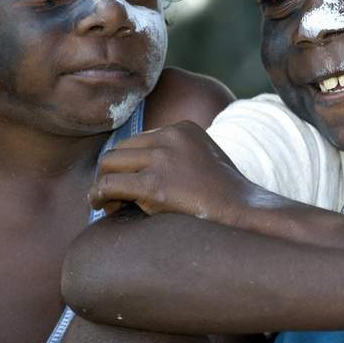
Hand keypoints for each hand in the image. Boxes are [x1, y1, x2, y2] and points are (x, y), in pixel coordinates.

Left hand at [90, 121, 267, 226]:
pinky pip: (109, 184)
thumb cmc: (225, 197)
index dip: (129, 165)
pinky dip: (99, 196)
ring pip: (109, 163)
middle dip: (113, 173)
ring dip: (103, 184)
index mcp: (181, 129)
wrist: (244, 214)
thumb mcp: (201, 162)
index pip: (139, 141)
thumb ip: (174, 158)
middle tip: (113, 198)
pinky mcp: (154, 184)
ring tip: (108, 205)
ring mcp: (161, 159)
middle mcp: (169, 137)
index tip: (128, 185)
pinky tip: (101, 207)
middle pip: (120, 150)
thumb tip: (134, 175)